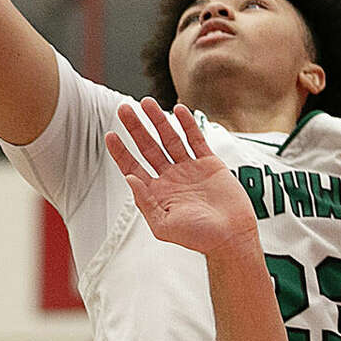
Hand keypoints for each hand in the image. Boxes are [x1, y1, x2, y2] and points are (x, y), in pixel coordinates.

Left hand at [106, 99, 256, 255]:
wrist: (230, 237)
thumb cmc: (198, 237)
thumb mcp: (162, 225)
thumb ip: (144, 202)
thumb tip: (129, 178)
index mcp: (157, 192)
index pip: (133, 166)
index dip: (121, 151)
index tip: (110, 135)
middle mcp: (171, 178)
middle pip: (148, 147)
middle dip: (136, 128)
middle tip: (124, 109)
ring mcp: (189, 169)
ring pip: (170, 139)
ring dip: (159, 121)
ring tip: (146, 103)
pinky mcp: (209, 164)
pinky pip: (196, 139)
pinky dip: (188, 125)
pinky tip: (179, 111)